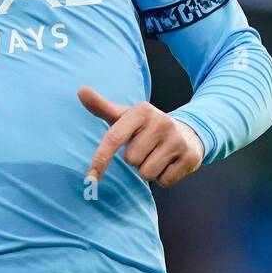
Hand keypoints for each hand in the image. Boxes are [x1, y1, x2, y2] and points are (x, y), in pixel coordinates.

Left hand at [78, 85, 204, 187]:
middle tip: (145, 149)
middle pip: (131, 160)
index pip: (114, 138)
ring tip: (156, 156)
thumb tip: (80, 90)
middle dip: (135, 160)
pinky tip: (169, 163)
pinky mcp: (191, 157)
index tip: (90, 178)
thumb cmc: (146, 127)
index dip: (100, 160)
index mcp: (142, 110)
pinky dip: (163, 177)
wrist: (188, 132)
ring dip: (148, 171)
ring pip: (147, 173)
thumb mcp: (125, 116)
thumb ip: (101, 106)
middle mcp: (162, 122)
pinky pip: (164, 181)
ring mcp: (178, 139)